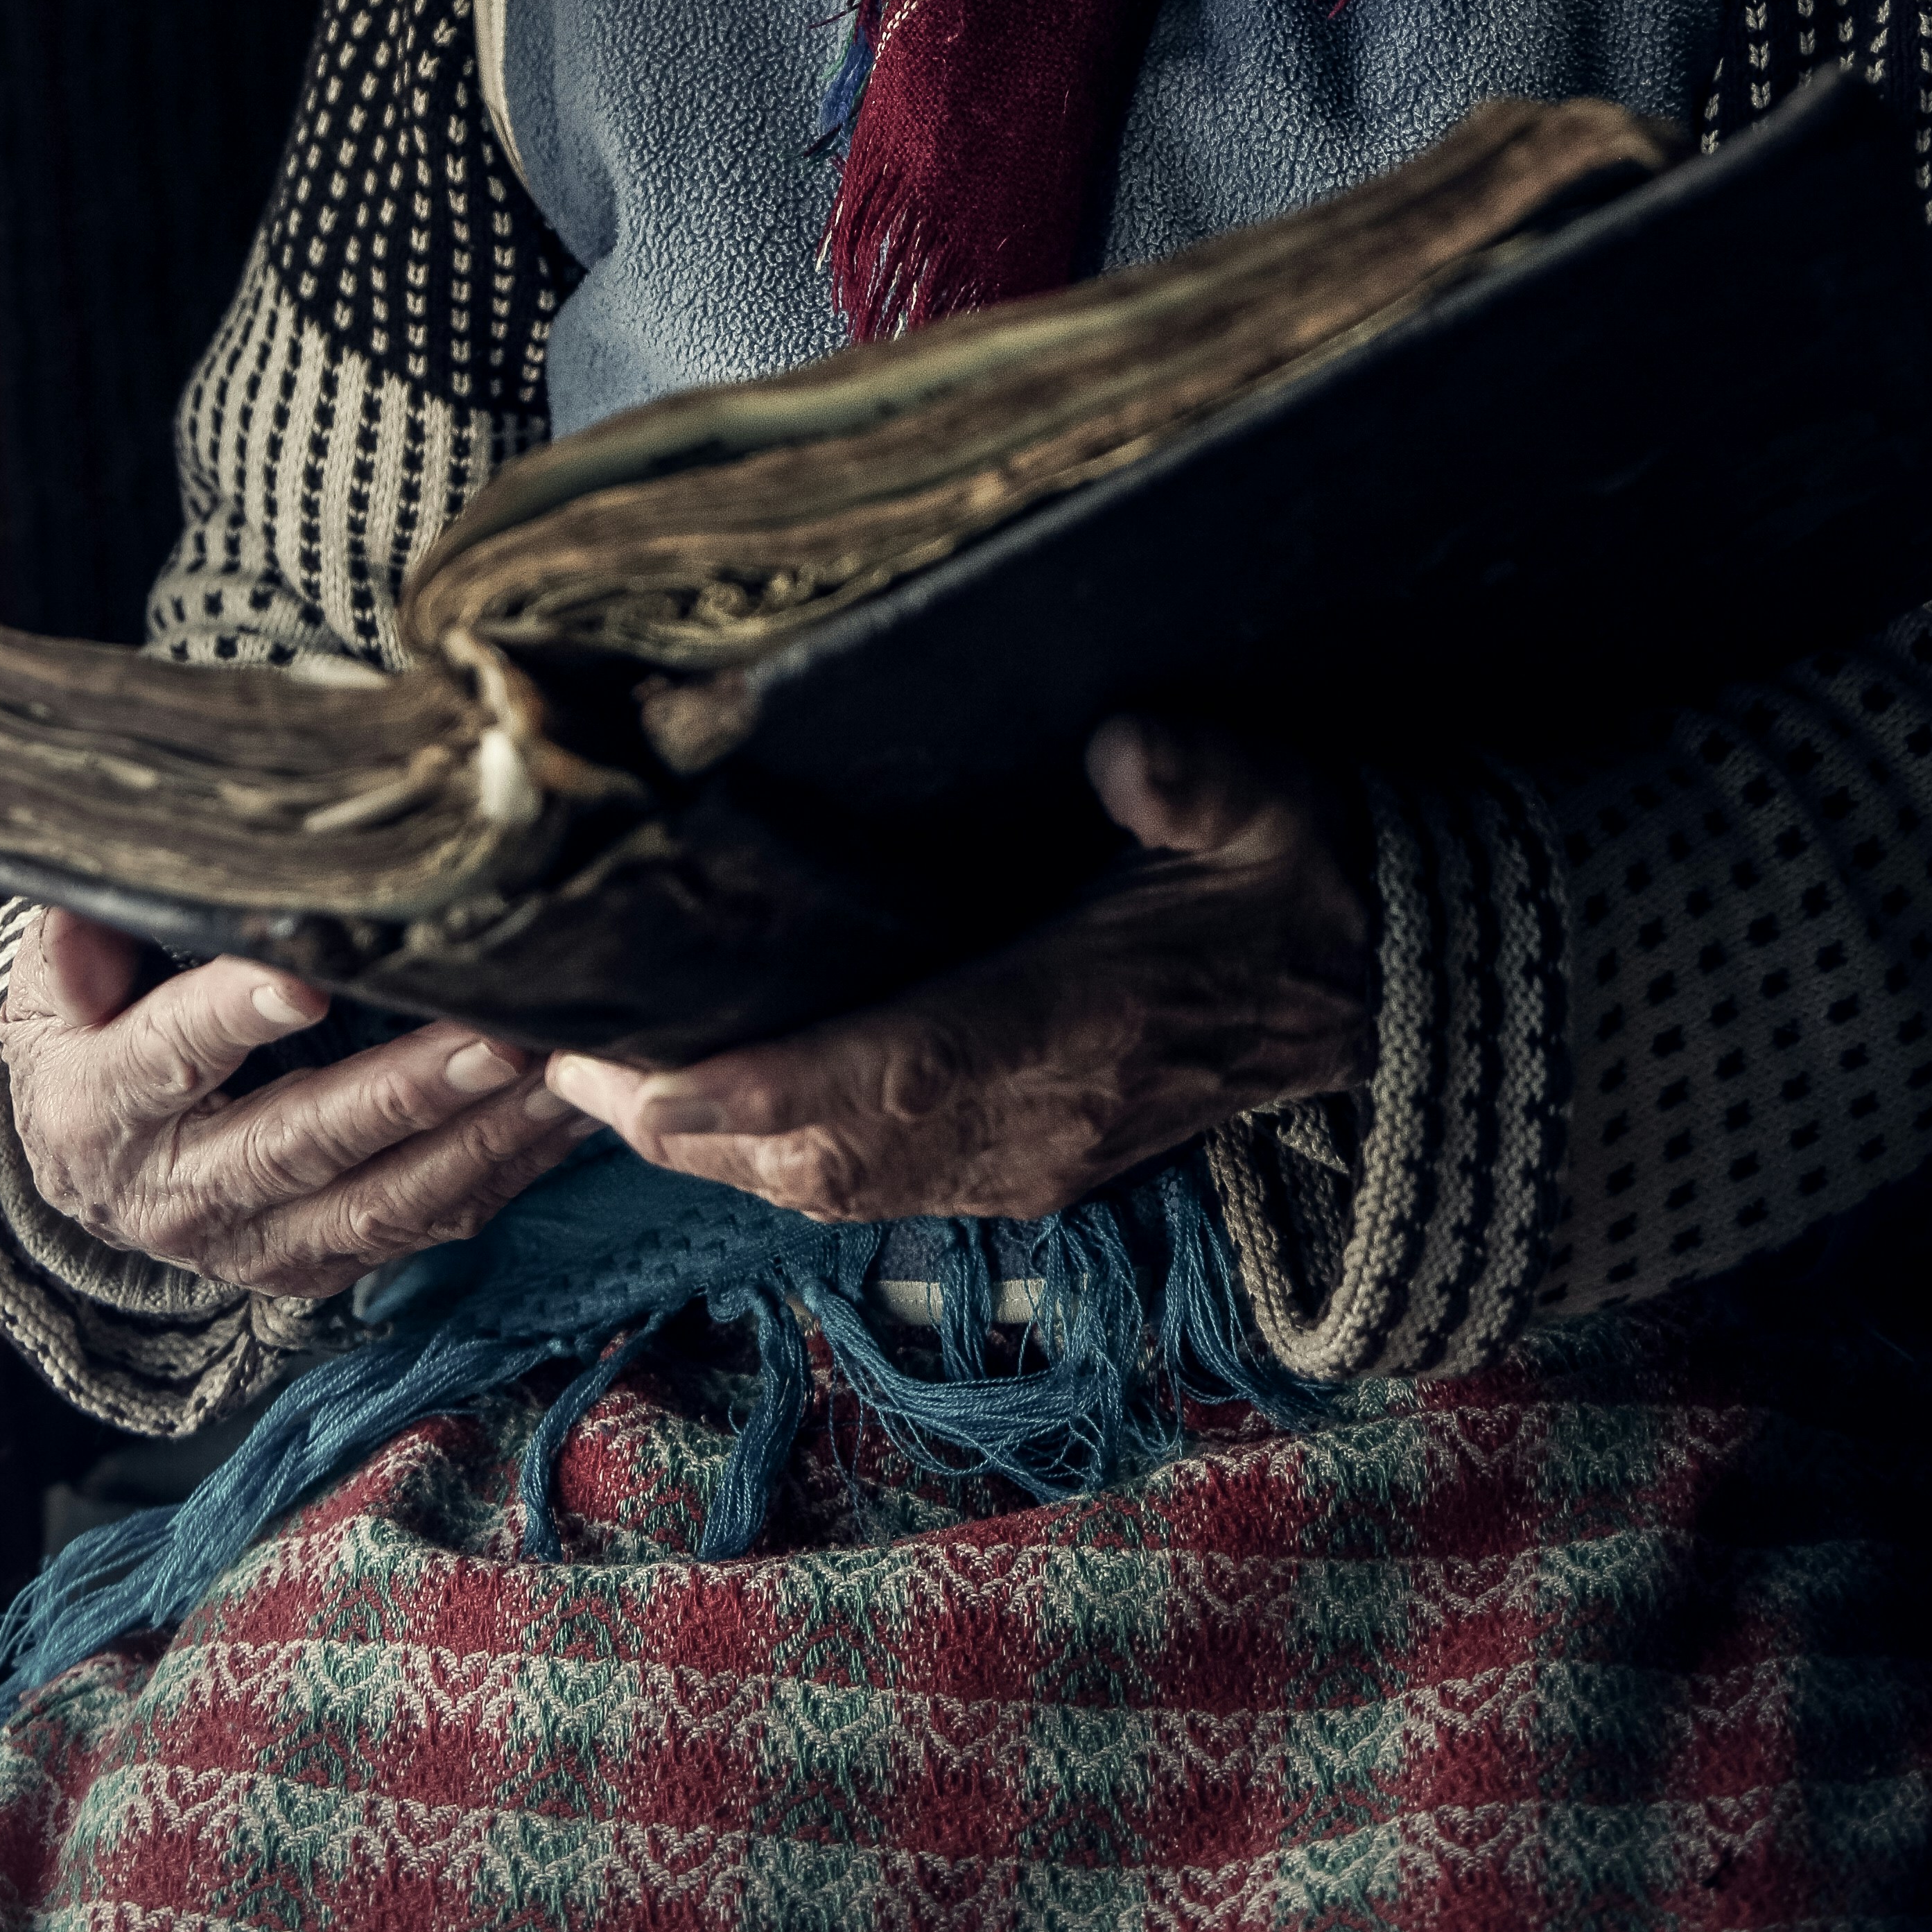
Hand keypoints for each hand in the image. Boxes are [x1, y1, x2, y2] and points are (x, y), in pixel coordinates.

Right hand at [1, 911, 594, 1300]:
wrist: (82, 1160)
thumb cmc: (86, 1033)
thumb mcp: (54, 980)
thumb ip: (80, 933)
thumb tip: (100, 889)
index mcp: (100, 1110)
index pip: (169, 1058)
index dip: (233, 1019)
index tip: (308, 981)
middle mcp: (176, 1194)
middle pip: (296, 1145)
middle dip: (403, 1094)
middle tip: (493, 1037)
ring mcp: (252, 1243)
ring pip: (375, 1203)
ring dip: (474, 1141)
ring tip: (554, 1074)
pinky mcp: (314, 1265)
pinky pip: (417, 1228)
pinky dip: (496, 1175)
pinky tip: (559, 1118)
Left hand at [549, 717, 1372, 1223]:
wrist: (1378, 999)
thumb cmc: (1302, 883)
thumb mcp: (1272, 804)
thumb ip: (1199, 777)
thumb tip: (1127, 745)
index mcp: (1082, 1031)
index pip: (887, 1079)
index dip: (749, 1086)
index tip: (625, 1065)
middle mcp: (1037, 1125)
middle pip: (821, 1156)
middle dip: (680, 1121)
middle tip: (553, 1052)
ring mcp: (1030, 1164)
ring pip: (831, 1186)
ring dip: (711, 1144)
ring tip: (597, 1076)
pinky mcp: (1028, 1171)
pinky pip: (870, 1185)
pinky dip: (772, 1153)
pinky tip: (708, 1101)